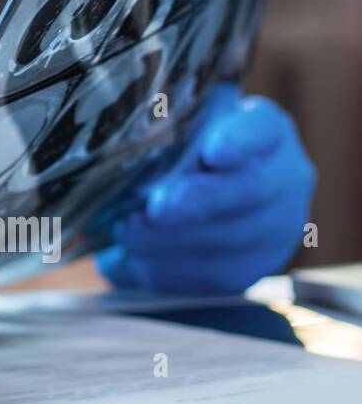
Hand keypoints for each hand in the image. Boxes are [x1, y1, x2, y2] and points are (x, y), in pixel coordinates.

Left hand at [96, 90, 314, 294]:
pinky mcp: (250, 269)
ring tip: (128, 232)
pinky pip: (216, 275)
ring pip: (233, 239)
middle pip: (249, 190)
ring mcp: (274, 228)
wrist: (184, 199)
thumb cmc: (172, 152)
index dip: (241, 139)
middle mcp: (283, 178)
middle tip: (155, 206)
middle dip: (199, 201)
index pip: (262, 128)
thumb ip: (160, 132)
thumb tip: (119, 145)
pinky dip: (171, 268)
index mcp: (266, 131)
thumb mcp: (170, 132)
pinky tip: (136, 258)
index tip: (213, 150)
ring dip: (174, 238)